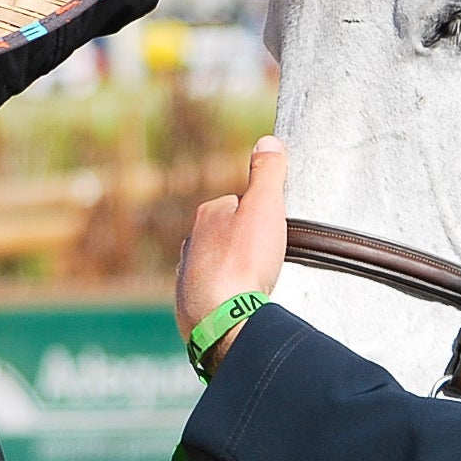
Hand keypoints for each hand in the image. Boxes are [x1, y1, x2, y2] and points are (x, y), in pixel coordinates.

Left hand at [177, 136, 289, 370]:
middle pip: (226, 236)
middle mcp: (191, 242)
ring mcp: (186, 275)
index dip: (260, 216)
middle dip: (244, 245)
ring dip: (233, 272)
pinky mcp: (188, 306)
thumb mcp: (265, 208)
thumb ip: (267, 174)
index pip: (239, 204)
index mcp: (208, 215)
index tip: (273, 231)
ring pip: (216, 266)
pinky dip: (224, 297)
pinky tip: (238, 305)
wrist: (223, 320)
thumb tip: (268, 141)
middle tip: (267, 260)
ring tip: (255, 285)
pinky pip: (210, 295)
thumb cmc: (244, 261)